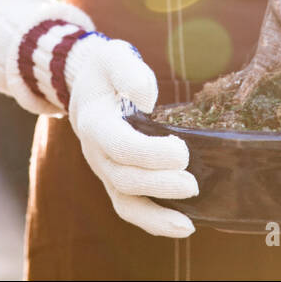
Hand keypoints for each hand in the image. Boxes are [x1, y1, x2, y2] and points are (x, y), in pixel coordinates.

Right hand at [65, 34, 198, 237]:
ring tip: (188, 225)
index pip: (119, 146)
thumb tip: (146, 96)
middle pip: (123, 178)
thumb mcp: (112, 55)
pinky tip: (183, 225)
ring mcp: (105, 170)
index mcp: (94, 122)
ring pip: (124, 203)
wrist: (87, 85)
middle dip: (159, 184)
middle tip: (193, 184)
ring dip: (156, 216)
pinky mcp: (117, 179)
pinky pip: (131, 207)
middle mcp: (96, 152)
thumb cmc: (105, 70)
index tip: (182, 150)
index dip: (150, 153)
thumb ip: (127, 69)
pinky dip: (154, 221)